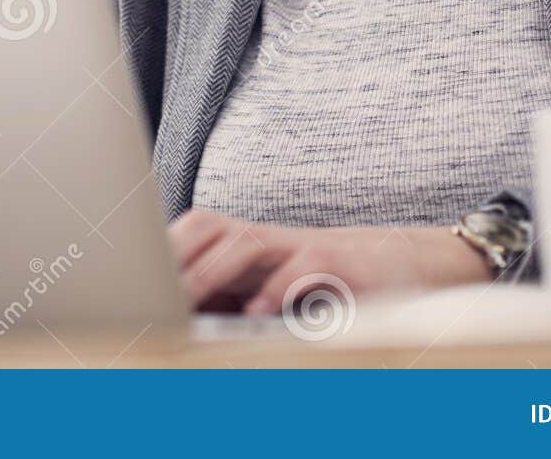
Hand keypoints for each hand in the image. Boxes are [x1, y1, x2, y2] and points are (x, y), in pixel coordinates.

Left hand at [168, 208, 495, 315]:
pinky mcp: (342, 261)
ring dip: (215, 269)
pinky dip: (279, 288)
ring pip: (250, 242)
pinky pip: (306, 266)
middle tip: (149, 293)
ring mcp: (307, 246)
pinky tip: (258, 313)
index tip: (133, 275)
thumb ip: (242, 296)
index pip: (200, 229)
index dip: (166, 246)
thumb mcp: (285, 286)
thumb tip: (188, 321)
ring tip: (186, 298)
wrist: (418, 264)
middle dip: (177, 259)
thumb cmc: (342, 283)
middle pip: (213, 230)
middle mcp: (275, 240)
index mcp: (256, 245)